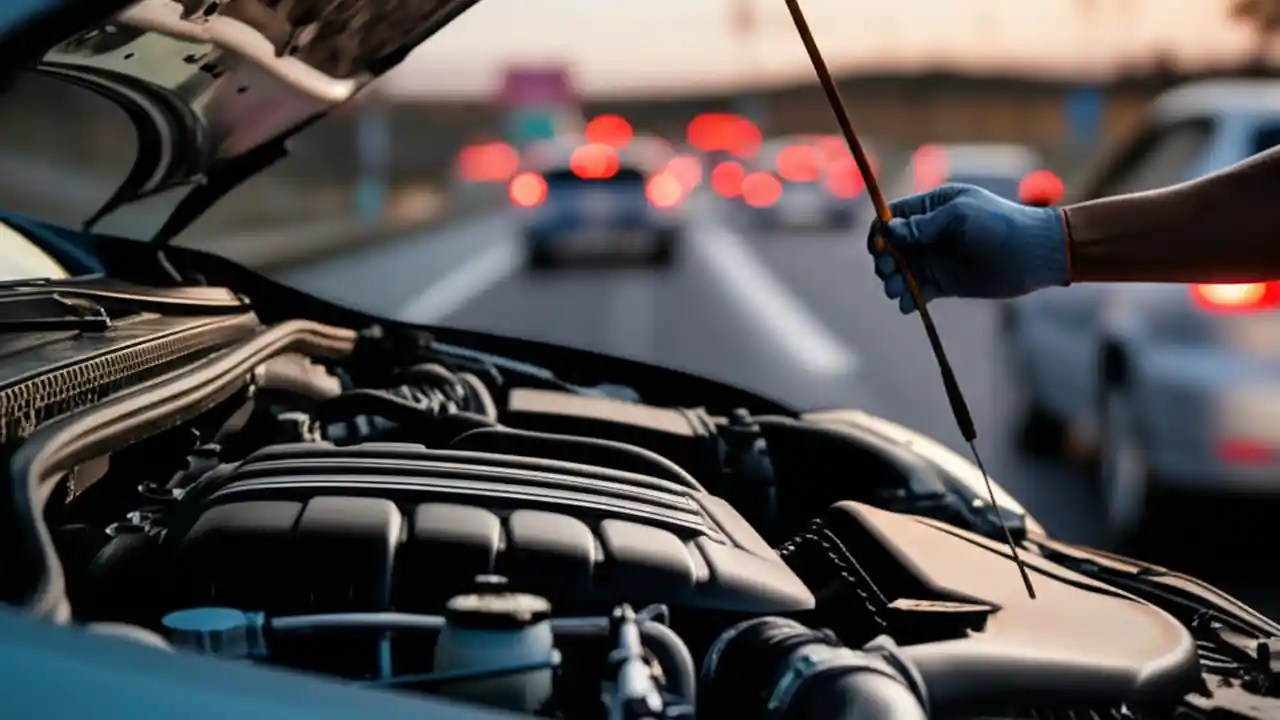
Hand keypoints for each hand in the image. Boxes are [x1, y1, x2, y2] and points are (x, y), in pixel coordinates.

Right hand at [867, 184, 1069, 313]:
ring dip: (893, 282)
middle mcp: (929, 232)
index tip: (878, 248)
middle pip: (891, 246)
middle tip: (889, 272)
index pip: (893, 216)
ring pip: (901, 271)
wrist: (1035, 255)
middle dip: (884, 260)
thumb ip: (924, 225)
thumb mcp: (960, 217)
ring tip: (896, 292)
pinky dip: (908, 299)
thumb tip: (890, 230)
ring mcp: (936, 258)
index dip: (880, 232)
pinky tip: (908, 305)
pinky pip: (918, 291)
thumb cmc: (1000, 226)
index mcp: (933, 207)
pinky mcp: (944, 282)